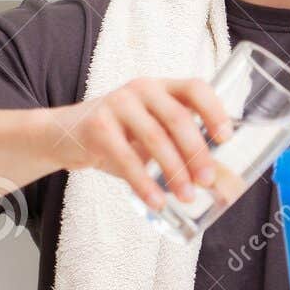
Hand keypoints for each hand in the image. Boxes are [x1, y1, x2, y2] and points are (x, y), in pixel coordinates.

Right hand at [47, 77, 235, 211]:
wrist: (63, 135)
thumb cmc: (118, 137)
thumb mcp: (151, 135)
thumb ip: (182, 151)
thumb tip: (224, 184)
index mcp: (161, 88)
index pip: (195, 88)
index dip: (214, 110)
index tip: (225, 138)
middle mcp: (142, 89)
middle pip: (177, 118)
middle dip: (196, 152)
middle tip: (207, 180)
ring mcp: (118, 104)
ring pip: (155, 138)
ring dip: (174, 171)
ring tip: (187, 196)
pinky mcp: (98, 126)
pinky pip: (126, 158)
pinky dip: (144, 183)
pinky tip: (157, 201)